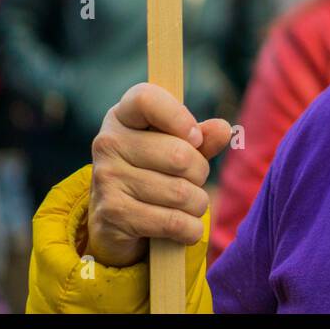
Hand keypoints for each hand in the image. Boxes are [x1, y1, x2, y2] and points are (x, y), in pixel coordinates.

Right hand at [86, 82, 231, 266]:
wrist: (115, 221)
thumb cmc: (153, 171)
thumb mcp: (176, 147)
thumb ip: (201, 138)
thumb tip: (223, 129)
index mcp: (122, 116)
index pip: (146, 99)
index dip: (178, 117)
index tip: (195, 137)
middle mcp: (108, 143)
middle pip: (180, 155)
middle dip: (200, 172)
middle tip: (193, 179)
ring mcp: (106, 178)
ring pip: (181, 192)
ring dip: (197, 203)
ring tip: (189, 204)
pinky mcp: (112, 214)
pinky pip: (172, 221)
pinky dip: (190, 229)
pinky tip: (186, 227)